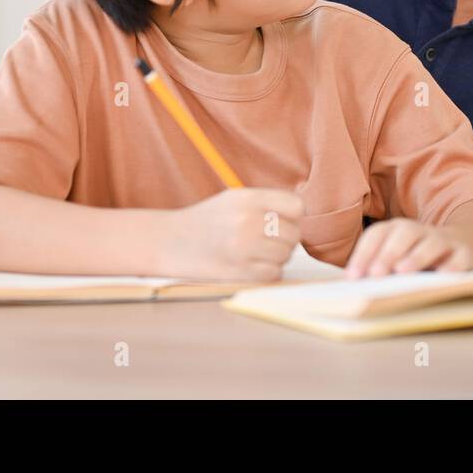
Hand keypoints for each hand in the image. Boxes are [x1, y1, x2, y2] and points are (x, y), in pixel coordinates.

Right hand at [165, 188, 303, 281]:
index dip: (293, 217)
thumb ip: (266, 203)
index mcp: (247, 198)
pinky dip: (267, 272)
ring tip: (256, 252)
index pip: (297, 207)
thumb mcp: (234, 199)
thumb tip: (302, 212)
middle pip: (294, 234)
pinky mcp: (240, 272)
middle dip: (284, 239)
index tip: (282, 222)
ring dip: (276, 257)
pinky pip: (274, 274)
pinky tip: (251, 265)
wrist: (171, 242)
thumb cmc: (207, 220)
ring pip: (286, 255)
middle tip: (266, 240)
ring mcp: (243, 247)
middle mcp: (247, 220)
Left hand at [345, 218, 472, 278]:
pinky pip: (460, 258)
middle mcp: (421, 231)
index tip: (353, 277)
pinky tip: (443, 277)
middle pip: (404, 235)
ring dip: (416, 256)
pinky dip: (452, 266)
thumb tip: (353, 287)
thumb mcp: (400, 258)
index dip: (364, 253)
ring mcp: (446, 241)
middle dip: (388, 253)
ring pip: (431, 243)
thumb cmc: (423, 257)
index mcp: (399, 230)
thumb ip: (379, 268)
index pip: (378, 235)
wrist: (469, 244)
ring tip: (402, 272)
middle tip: (375, 274)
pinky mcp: (467, 253)